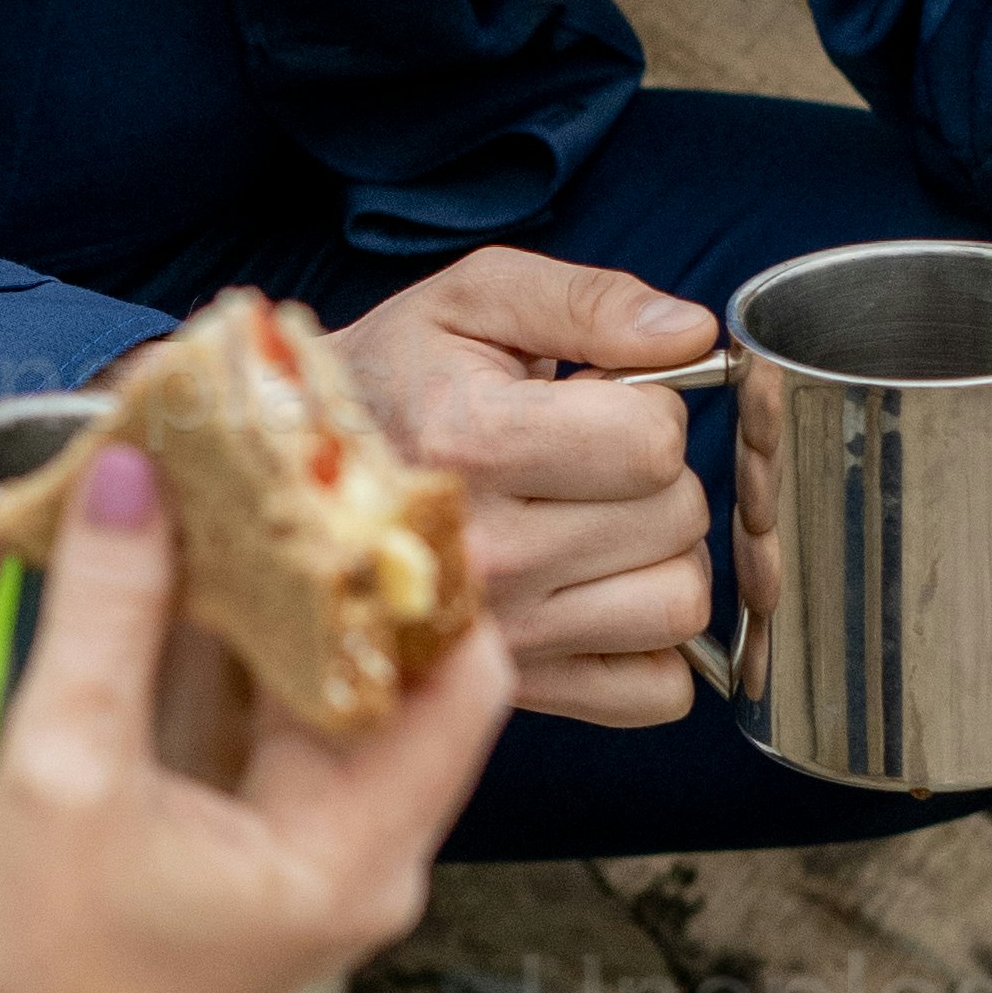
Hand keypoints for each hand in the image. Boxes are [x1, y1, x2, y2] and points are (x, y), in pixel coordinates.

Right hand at [0, 447, 508, 992]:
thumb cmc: (25, 962)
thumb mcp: (62, 763)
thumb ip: (110, 607)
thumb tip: (137, 469)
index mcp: (355, 853)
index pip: (466, 678)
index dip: (426, 567)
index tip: (366, 471)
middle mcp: (365, 862)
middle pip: (404, 679)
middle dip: (350, 569)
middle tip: (296, 459)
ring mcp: (317, 866)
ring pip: (339, 700)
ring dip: (292, 608)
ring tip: (241, 498)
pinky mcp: (264, 865)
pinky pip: (285, 736)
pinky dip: (250, 663)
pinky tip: (193, 585)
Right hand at [316, 244, 719, 730]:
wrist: (297, 477)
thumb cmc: (396, 377)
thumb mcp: (473, 300)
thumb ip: (589, 302)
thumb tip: (694, 335)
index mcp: (471, 442)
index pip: (652, 442)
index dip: (647, 405)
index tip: (593, 399)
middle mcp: (484, 552)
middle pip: (675, 519)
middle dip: (654, 476)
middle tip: (587, 459)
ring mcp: (500, 634)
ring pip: (679, 605)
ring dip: (661, 556)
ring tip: (597, 519)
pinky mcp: (518, 689)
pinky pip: (654, 692)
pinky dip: (652, 646)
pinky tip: (602, 591)